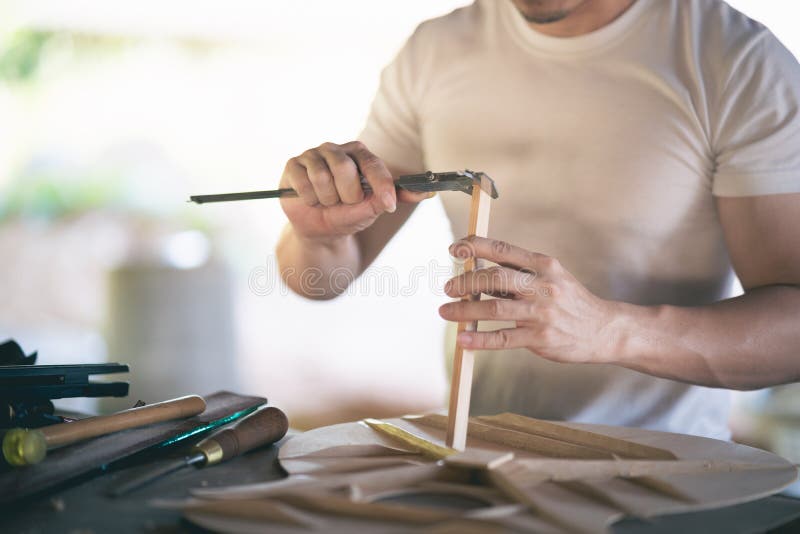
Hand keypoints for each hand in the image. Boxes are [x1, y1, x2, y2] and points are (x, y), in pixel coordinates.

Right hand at [280, 141, 430, 240]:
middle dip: (347, 196)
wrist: (320, 230)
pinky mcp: (293, 165)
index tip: (389, 205)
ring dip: (327, 199)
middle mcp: (337, 150)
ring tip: (327, 202)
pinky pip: (303, 182)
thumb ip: (393, 198)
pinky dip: (309, 198)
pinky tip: (311, 199)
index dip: (382, 185)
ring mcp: (313, 155)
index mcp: (360, 155)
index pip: (373, 165)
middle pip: (344, 169)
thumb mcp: (372, 210)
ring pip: (322, 177)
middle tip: (345, 203)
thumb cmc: (349, 214)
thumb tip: (427, 193)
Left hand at [438, 236, 619, 363]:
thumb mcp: (551, 278)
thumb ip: (519, 275)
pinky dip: (480, 340)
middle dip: (465, 281)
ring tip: (445, 312)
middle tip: (447, 288)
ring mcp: (542, 313)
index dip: (475, 247)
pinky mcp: (540, 338)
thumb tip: (476, 274)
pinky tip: (463, 341)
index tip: (455, 248)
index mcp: (544, 265)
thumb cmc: (568, 302)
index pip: (503, 249)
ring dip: (464, 311)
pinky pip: (503, 338)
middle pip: (495, 277)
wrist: (603, 330)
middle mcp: (543, 285)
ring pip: (495, 309)